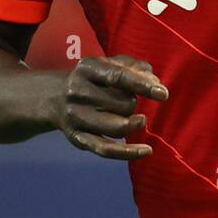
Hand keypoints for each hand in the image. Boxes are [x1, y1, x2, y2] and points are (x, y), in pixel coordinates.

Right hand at [52, 55, 167, 159]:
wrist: (55, 97)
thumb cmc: (93, 79)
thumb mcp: (109, 64)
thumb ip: (134, 68)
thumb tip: (154, 82)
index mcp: (87, 68)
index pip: (118, 76)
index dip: (142, 85)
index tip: (163, 94)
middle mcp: (78, 91)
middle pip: (123, 104)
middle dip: (134, 103)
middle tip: (127, 101)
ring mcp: (76, 116)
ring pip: (118, 127)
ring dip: (134, 123)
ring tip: (138, 119)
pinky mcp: (77, 137)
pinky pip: (106, 150)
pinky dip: (129, 152)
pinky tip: (146, 151)